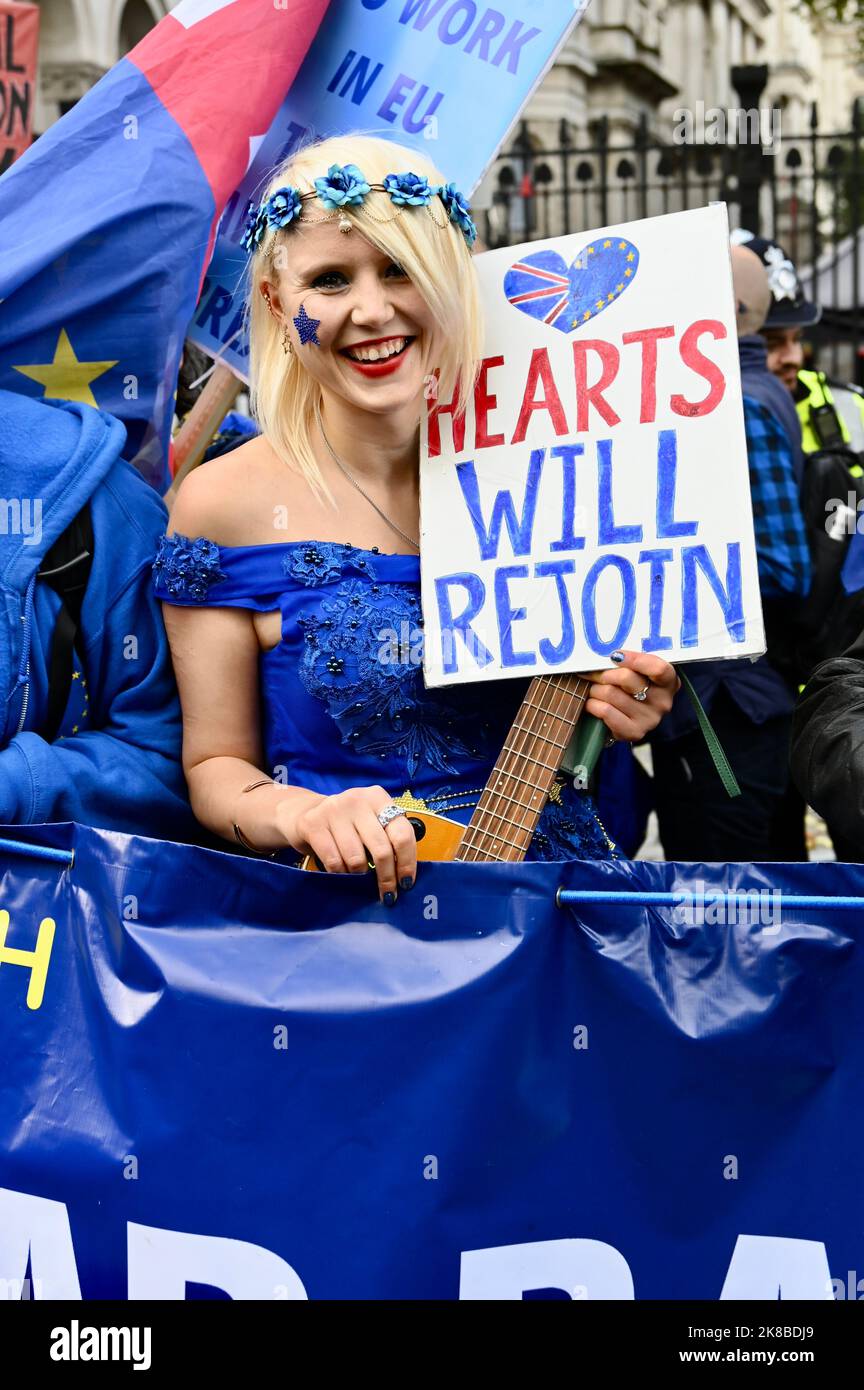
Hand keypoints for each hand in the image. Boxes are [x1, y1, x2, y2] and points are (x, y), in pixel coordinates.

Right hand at [277, 785, 416, 904]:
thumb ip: (388, 839)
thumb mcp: (370, 823)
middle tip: (388, 894)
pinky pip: (334, 861)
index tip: (406, 883)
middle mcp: (358, 799)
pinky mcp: (313, 824)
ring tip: (360, 880)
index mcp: (378, 798)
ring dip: (360, 878)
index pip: (402, 833)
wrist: (306, 812)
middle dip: (387, 878)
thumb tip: (405, 876)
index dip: (407, 862)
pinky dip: (341, 874)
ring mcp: (334, 810)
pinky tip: (342, 874)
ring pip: (357, 859)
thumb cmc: (347, 824)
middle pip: (381, 849)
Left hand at [584, 652, 679, 742]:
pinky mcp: (634, 732)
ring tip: (593, 690)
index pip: (658, 669)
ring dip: (595, 689)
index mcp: (668, 681)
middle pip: (627, 678)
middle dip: (603, 673)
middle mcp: (662, 702)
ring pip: (611, 693)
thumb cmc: (629, 690)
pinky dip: (593, 704)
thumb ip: (628, 663)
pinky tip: (593, 703)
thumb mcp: (637, 673)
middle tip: (592, 673)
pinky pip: (605, 711)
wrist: (625, 721)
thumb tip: (603, 655)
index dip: (635, 660)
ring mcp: (649, 719)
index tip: (615, 655)